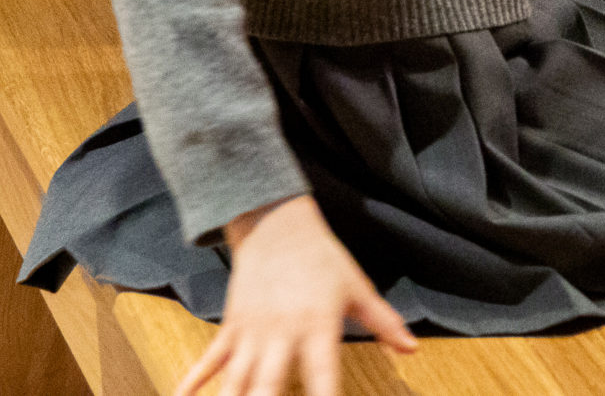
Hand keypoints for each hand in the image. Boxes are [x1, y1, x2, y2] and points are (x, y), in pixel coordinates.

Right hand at [175, 195, 415, 395]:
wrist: (276, 224)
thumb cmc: (321, 258)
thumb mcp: (356, 287)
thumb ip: (383, 321)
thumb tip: (411, 348)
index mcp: (316, 326)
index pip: (322, 377)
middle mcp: (280, 334)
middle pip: (268, 388)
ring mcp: (250, 333)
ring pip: (235, 383)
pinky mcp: (231, 328)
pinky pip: (210, 363)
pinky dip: (193, 384)